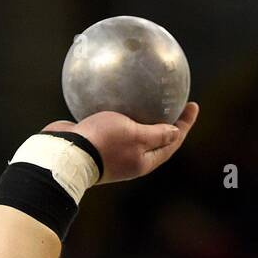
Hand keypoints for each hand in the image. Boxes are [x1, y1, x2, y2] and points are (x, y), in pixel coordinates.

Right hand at [42, 101, 198, 184]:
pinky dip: (118, 113)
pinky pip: (113, 126)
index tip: (193, 105)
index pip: (173, 142)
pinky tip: (115, 97)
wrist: (64, 152)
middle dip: (168, 123)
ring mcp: (114, 152)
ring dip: (142, 118)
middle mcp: (132, 159)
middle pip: (157, 140)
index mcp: (145, 160)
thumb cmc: (103, 143)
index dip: (185, 125)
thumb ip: (156, 134)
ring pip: (134, 133)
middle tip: (175, 102)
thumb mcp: (135, 136)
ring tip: (147, 99)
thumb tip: (176, 132)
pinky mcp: (97, 142)